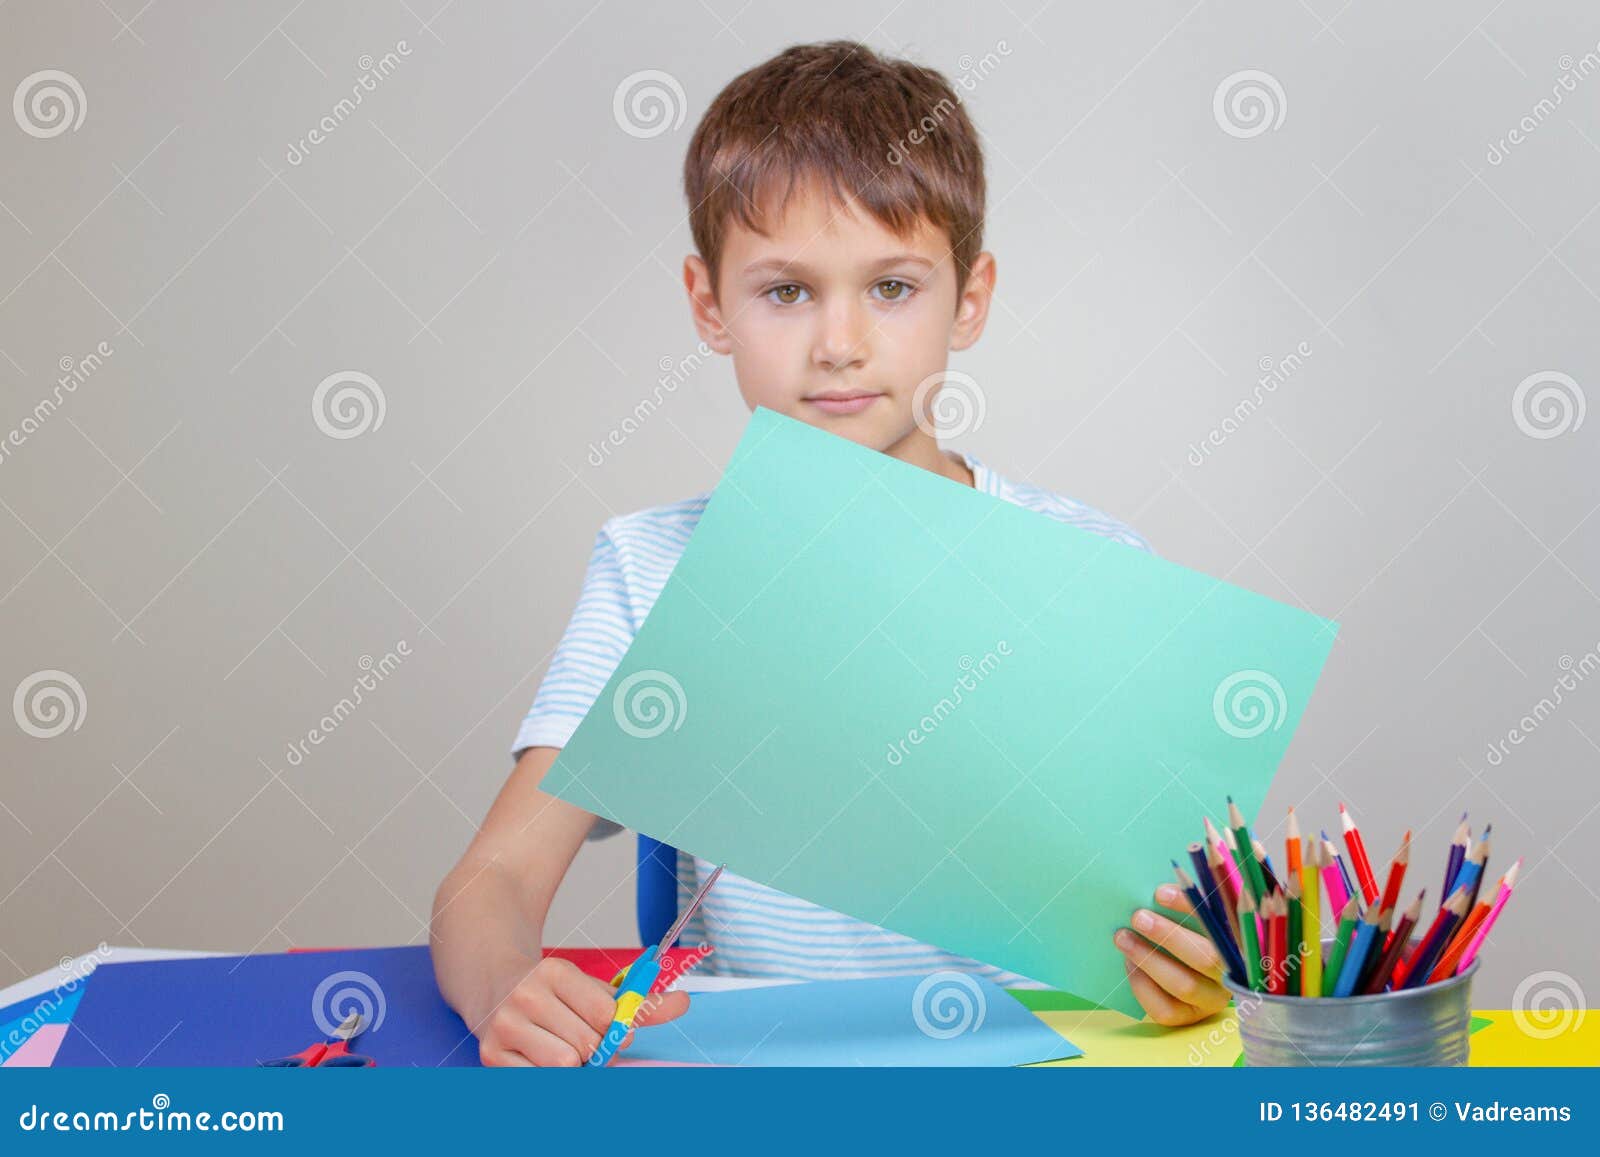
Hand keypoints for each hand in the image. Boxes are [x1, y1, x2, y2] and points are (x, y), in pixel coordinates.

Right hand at [476, 955, 689, 1066]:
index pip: (604, 1014)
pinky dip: (548, 1076)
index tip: (611, 1030)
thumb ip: (639, 1001)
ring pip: (563, 1065)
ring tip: (563, 1050)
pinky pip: (537, 1081)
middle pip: (585, 1044)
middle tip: (584, 1043)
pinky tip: (542, 1059)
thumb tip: (683, 1003)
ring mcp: (506, 1025)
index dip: (615, 1030)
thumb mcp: (593, 988)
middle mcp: (527, 995)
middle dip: (594, 1051)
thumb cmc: (553, 994)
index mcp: (556, 972)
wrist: (493, 987)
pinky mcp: (490, 1054)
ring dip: (572, 1066)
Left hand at [1112, 883, 1229, 1025]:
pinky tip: (1129, 963)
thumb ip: (1189, 903)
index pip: (1221, 925)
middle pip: (1205, 958)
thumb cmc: (1190, 931)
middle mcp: (1232, 977)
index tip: (1160, 893)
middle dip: (1167, 936)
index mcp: (1240, 945)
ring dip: (1148, 959)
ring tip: (1123, 938)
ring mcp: (1211, 1001)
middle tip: (1138, 917)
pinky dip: (1143, 984)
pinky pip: (1165, 1009)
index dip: (1190, 908)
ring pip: (1183, 985)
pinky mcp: (1189, 1018)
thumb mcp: (1197, 915)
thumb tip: (1160, 892)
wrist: (1183, 967)